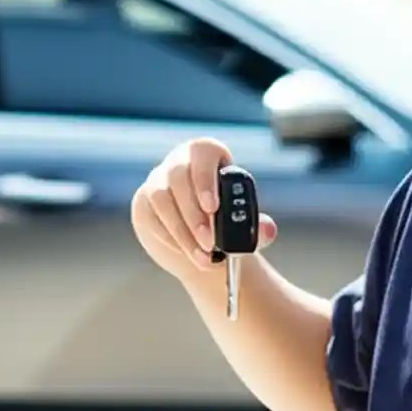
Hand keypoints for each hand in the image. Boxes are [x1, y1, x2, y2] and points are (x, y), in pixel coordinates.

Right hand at [131, 138, 277, 277]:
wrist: (201, 241)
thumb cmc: (227, 222)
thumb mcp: (245, 224)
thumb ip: (259, 226)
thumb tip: (268, 230)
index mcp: (209, 155)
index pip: (202, 153)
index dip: (205, 179)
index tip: (213, 207)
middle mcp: (180, 161)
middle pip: (179, 177)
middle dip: (194, 214)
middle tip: (210, 243)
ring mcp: (158, 180)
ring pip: (161, 198)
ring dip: (182, 231)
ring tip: (203, 257)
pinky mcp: (143, 201)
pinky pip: (151, 216)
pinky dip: (169, 237)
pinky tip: (185, 252)